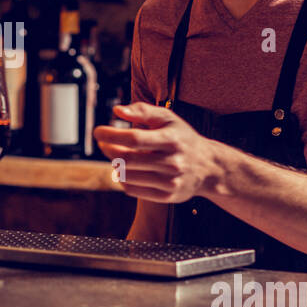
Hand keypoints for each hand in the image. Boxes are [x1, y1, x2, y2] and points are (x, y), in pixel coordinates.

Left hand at [93, 102, 217, 203]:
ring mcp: (170, 182)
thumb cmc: (181, 138)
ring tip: (116, 156)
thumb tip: (117, 110)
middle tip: (103, 145)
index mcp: (172, 140)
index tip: (97, 132)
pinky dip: (123, 180)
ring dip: (115, 165)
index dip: (111, 135)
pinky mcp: (167, 196)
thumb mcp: (168, 118)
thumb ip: (142, 111)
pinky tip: (126, 170)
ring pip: (127, 176)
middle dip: (109, 150)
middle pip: (127, 159)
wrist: (209, 166)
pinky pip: (132, 190)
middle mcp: (173, 162)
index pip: (134, 139)